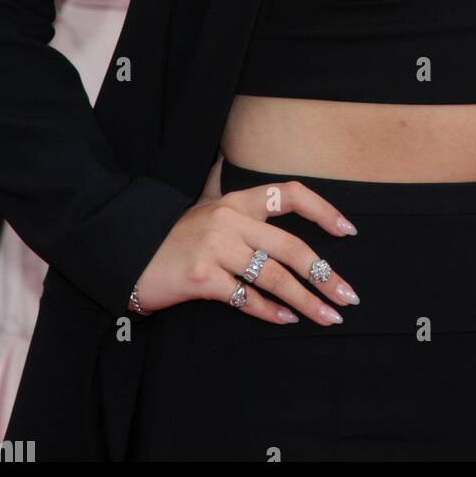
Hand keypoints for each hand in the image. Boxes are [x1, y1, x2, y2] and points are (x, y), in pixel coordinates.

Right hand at [132, 180, 359, 325]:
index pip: (289, 194)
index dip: (323, 210)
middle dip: (325, 274)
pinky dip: (269, 311)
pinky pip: (244, 297)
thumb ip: (215, 182)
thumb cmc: (170, 234)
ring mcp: (215, 248)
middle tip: (348, 295)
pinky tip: (286, 319)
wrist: (127, 255)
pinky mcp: (200, 277)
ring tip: (328, 316)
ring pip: (274, 276)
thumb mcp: (199, 203)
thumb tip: (221, 157)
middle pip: (291, 246)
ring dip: (307, 300)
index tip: (348, 231)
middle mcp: (229, 220)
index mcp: (236, 200)